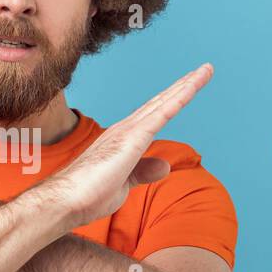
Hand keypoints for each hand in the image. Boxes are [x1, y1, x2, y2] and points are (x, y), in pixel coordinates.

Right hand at [39, 63, 214, 228]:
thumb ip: (142, 172)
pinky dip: (180, 97)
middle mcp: (125, 129)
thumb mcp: (124, 184)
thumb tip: (163, 166)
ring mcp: (129, 132)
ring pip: (165, 103)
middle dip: (182, 86)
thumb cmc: (87, 195)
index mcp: (122, 140)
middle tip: (203, 70)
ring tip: (205, 70)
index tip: (187, 88)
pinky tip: (193, 86)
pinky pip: (163, 113)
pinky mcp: (133, 139)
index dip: (171, 101)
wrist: (65, 200)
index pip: (153, 116)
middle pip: (161, 103)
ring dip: (186, 85)